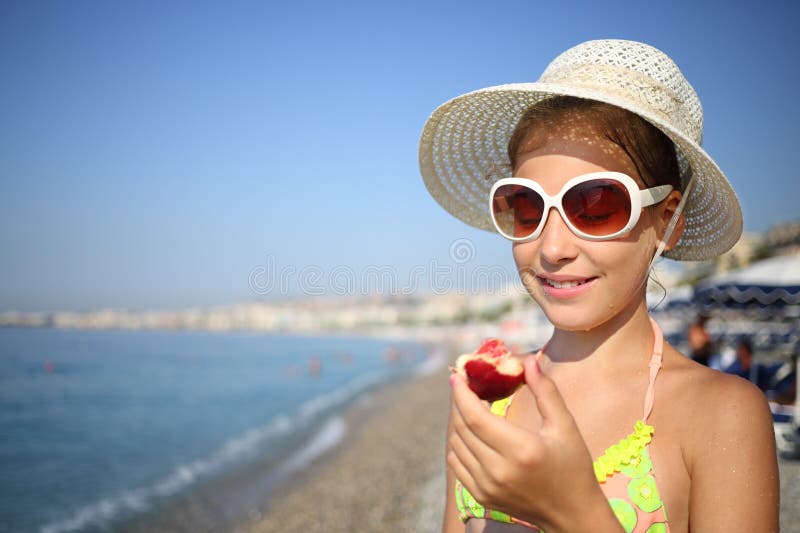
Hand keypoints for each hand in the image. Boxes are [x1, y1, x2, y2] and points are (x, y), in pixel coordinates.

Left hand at [447, 356, 618, 530]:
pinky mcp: (481, 496)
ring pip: (456, 444)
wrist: (571, 515)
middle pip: (462, 428)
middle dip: (459, 403)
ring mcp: (487, 486)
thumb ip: (545, 392)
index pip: (475, 418)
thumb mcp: (565, 427)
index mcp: (521, 450)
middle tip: (464, 386)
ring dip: (458, 422)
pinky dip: (459, 443)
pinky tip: (472, 433)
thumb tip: (528, 360)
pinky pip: (456, 463)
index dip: (462, 394)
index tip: (457, 376)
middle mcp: (499, 470)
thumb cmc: (573, 467)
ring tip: (470, 406)